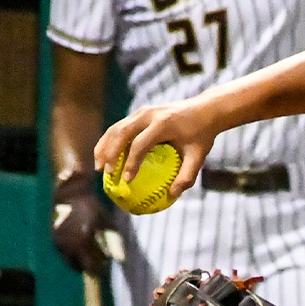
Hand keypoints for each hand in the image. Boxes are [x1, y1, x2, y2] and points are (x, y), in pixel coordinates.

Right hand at [51, 171, 114, 275]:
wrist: (70, 195)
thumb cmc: (92, 209)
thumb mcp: (107, 224)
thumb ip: (115, 243)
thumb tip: (122, 260)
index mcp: (82, 242)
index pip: (90, 267)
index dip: (98, 270)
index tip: (105, 267)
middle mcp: (68, 245)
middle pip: (79, 266)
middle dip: (88, 266)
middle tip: (98, 261)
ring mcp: (59, 243)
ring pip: (70, 260)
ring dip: (80, 260)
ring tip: (89, 253)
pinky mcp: (53, 240)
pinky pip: (64, 253)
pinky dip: (72, 253)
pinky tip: (80, 246)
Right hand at [94, 99, 216, 199]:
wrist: (205, 109)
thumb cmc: (202, 135)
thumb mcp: (199, 156)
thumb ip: (187, 176)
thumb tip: (171, 195)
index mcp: (163, 124)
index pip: (140, 144)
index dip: (131, 162)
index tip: (126, 180)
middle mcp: (149, 115)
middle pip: (121, 133)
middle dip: (110, 153)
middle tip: (105, 173)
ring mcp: (142, 112)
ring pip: (116, 128)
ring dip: (104, 146)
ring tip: (99, 167)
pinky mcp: (139, 113)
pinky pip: (120, 127)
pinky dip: (110, 141)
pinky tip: (105, 156)